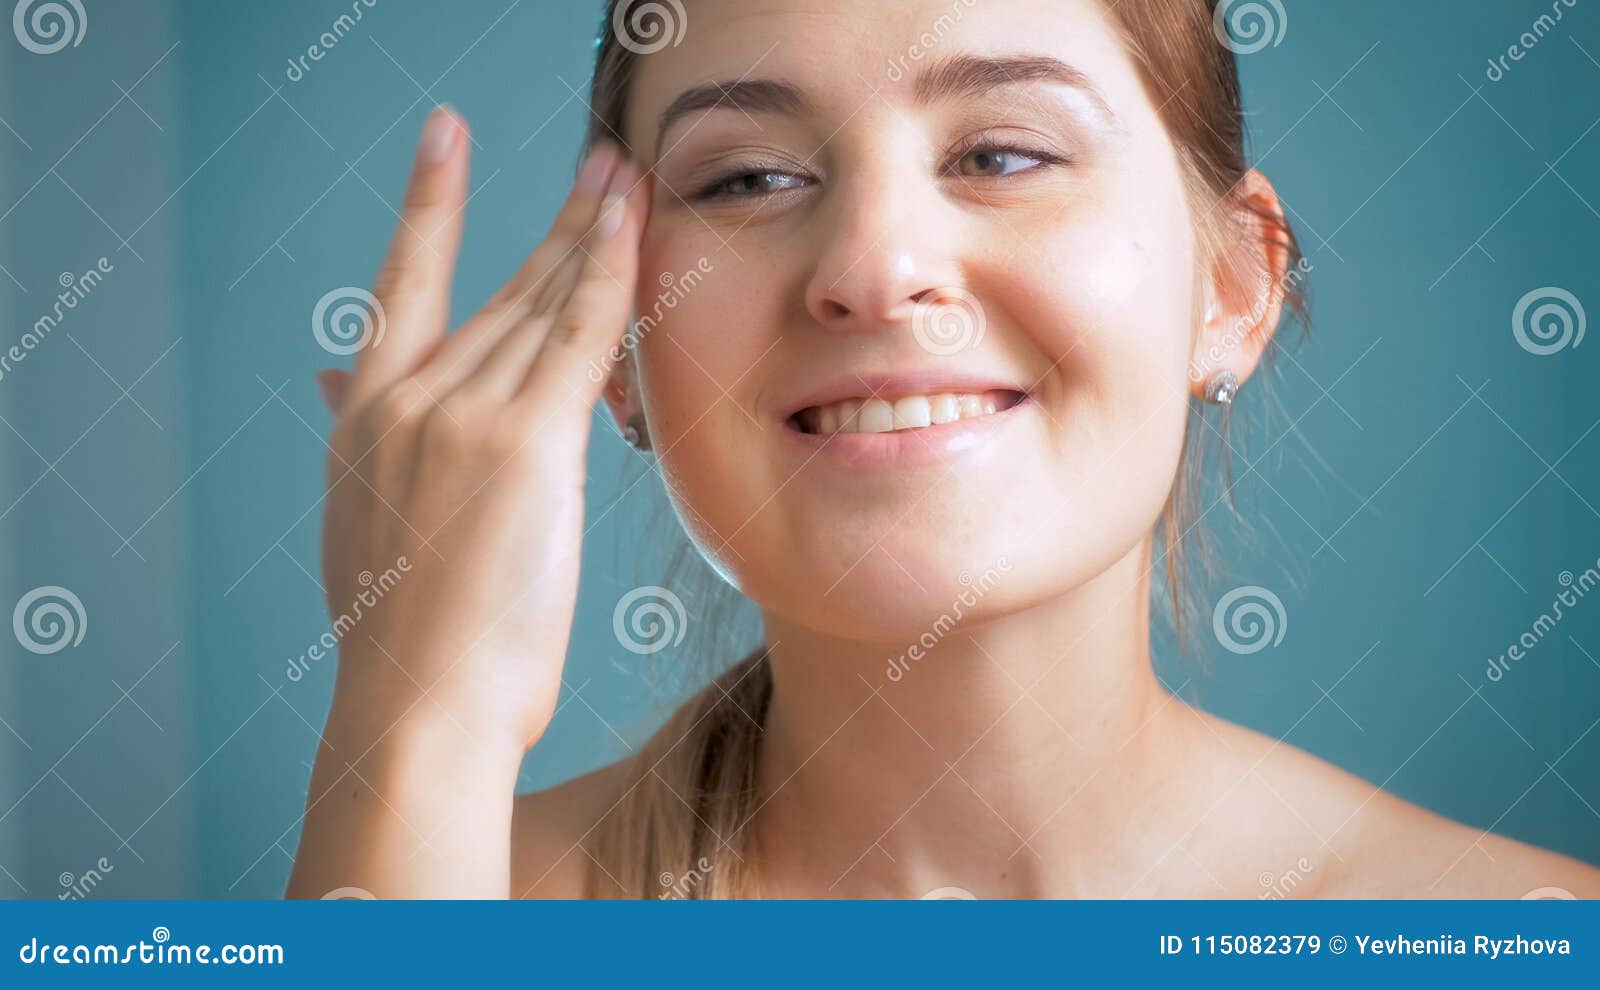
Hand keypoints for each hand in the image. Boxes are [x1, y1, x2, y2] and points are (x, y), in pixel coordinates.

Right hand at [316, 106, 646, 758]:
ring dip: (591, 235)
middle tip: (599, 163)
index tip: (446, 141)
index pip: (401, 286)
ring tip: (625, 178)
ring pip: (543, 306)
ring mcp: (462, 416)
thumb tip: (332, 378)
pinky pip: (577, 338)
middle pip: (499, 292)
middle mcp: (407, 399)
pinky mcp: (523, 444)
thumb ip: (359, 436)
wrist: (419, 710)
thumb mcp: (361, 526)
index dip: (430, 206)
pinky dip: (606, 276)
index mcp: (365, 418)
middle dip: (555, 222)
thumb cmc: (407, 645)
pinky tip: (630, 226)